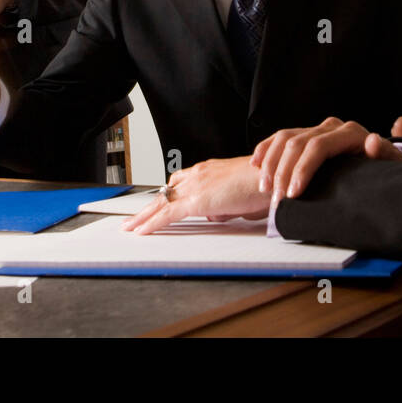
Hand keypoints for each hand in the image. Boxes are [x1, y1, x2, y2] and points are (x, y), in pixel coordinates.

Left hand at [122, 157, 268, 234]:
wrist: (271, 178)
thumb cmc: (263, 186)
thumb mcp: (239, 198)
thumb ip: (223, 206)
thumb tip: (214, 216)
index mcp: (208, 171)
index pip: (179, 182)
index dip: (165, 195)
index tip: (156, 202)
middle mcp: (198, 174)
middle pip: (165, 192)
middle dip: (148, 206)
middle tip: (134, 218)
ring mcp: (195, 186)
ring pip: (161, 202)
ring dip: (144, 216)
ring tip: (130, 228)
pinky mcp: (196, 201)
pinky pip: (167, 214)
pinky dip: (152, 224)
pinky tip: (142, 231)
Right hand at [252, 117, 401, 205]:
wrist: (376, 173)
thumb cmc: (381, 176)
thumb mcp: (388, 168)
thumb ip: (385, 155)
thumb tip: (372, 141)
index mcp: (352, 133)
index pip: (318, 146)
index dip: (302, 170)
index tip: (293, 194)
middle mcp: (333, 127)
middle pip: (297, 145)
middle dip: (283, 174)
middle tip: (277, 202)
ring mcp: (317, 129)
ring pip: (284, 141)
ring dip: (271, 166)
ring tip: (267, 190)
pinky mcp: (304, 135)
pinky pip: (278, 138)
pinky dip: (266, 152)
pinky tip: (257, 167)